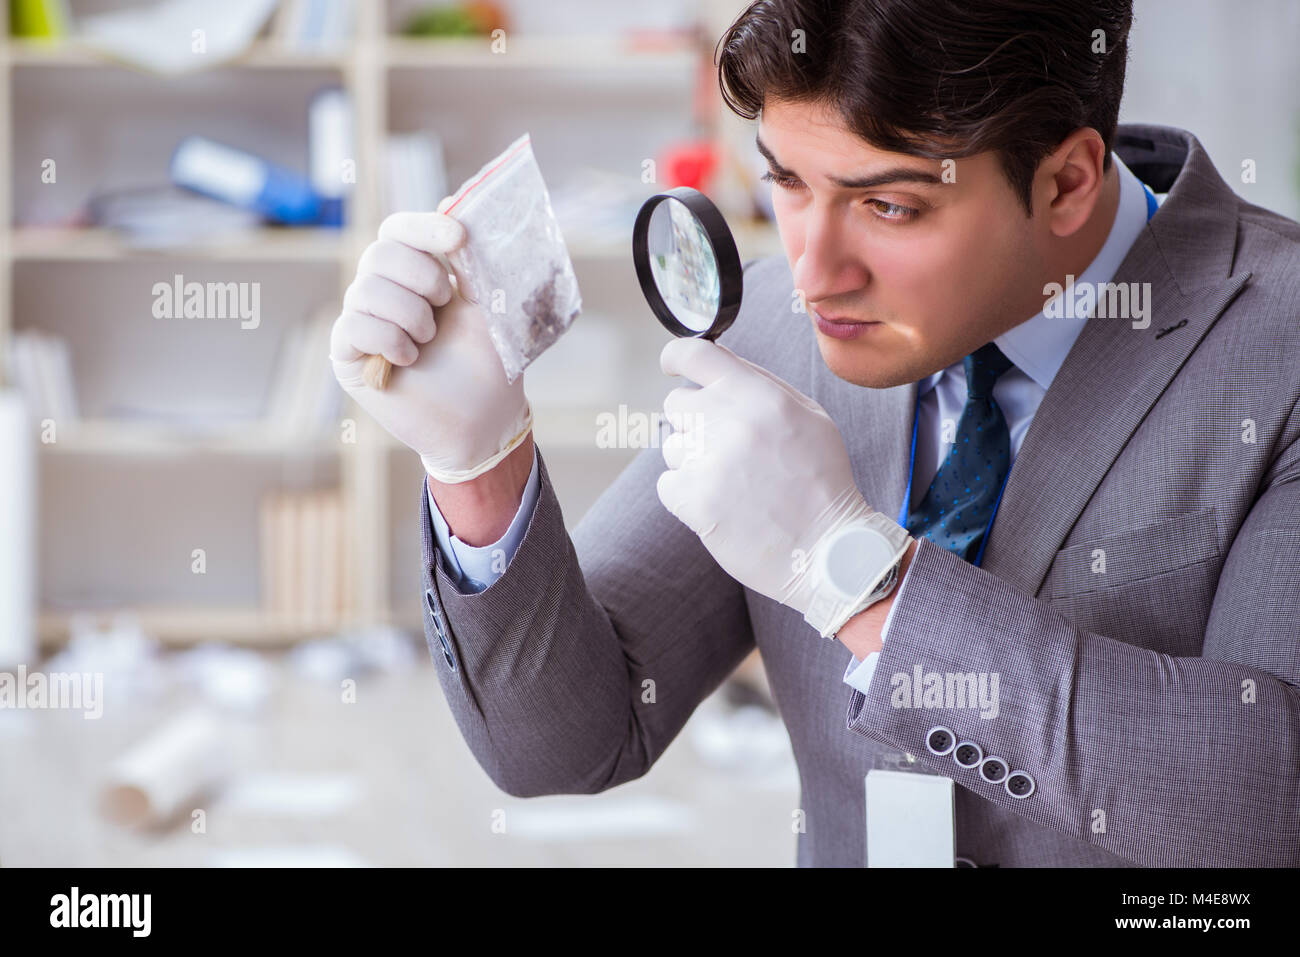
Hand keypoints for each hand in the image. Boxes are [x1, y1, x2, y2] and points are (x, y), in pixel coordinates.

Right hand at [330, 207, 531, 482]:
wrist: (485, 420)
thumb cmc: (491, 365)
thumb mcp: (489, 306)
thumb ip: (472, 262)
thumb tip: (456, 205)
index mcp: (416, 274)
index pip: (400, 231)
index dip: (423, 227)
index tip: (458, 238)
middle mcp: (383, 292)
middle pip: (379, 253)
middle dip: (421, 275)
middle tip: (444, 304)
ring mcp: (362, 322)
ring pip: (366, 289)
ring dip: (409, 314)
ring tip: (429, 340)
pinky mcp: (348, 356)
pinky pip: (353, 325)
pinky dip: (387, 338)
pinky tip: (408, 359)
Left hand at [656, 338, 910, 636]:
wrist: (827, 549)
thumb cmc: (821, 481)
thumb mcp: (809, 416)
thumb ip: (761, 384)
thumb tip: (717, 362)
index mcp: (758, 396)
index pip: (696, 355)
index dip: (675, 358)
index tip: (671, 366)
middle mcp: (729, 422)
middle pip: (677, 403)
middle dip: (695, 420)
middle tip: (727, 447)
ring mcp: (707, 462)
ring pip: (671, 445)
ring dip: (693, 460)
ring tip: (734, 482)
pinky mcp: (693, 499)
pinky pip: (667, 482)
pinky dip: (687, 494)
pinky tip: (722, 503)